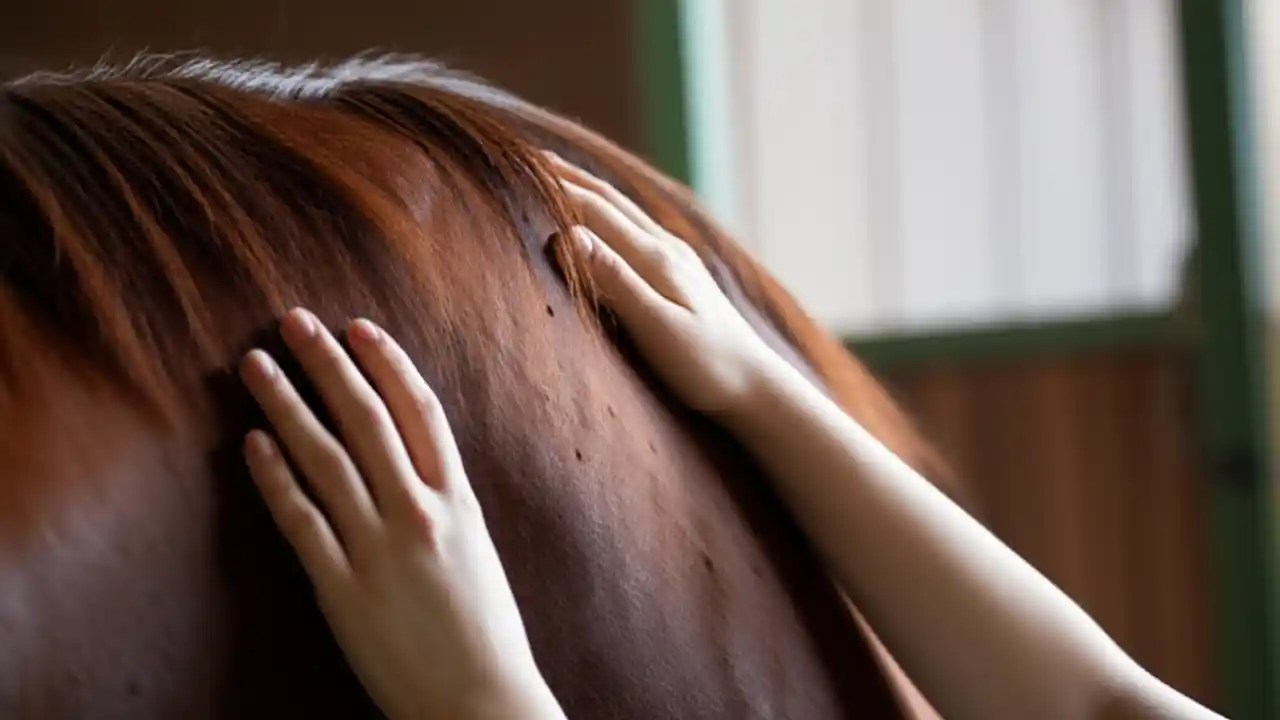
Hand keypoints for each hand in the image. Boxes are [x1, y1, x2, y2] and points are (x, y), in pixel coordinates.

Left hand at [239, 309, 562, 719]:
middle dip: (327, 363)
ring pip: (326, 457)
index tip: (358, 327)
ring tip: (255, 365)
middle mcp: (419, 511)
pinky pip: (301, 519)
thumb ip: (443, 505)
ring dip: (287, 404)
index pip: (421, 410)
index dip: (387, 362)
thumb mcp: (477, 551)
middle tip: (292, 321)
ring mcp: (378, 546)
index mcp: (458, 500)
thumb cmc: (484, 631)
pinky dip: (274, 478)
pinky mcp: (341, 587)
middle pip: (367, 418)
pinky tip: (251, 444)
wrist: (480, 701)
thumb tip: (410, 466)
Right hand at [551, 155, 786, 419]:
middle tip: (526, 155)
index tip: (517, 166)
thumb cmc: (705, 365)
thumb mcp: (657, 327)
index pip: (596, 209)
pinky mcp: (680, 273)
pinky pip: (636, 227)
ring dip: (588, 188)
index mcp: (657, 258)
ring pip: (624, 210)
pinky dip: (608, 211)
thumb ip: (615, 280)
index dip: (556, 186)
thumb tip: (567, 234)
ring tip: (555, 173)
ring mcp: (676, 258)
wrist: (755, 386)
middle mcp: (667, 248)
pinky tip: (601, 216)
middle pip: (610, 200)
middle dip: (568, 175)